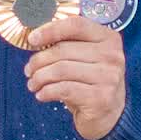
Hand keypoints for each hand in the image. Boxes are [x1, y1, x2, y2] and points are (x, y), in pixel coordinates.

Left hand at [25, 16, 125, 139]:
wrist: (108, 115)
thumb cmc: (90, 82)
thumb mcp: (85, 58)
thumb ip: (68, 44)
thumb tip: (35, 39)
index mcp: (109, 38)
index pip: (76, 25)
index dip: (50, 30)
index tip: (32, 39)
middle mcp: (112, 56)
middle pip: (64, 50)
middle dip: (39, 60)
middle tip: (28, 70)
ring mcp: (109, 77)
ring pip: (61, 70)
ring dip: (40, 77)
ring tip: (33, 84)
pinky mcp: (101, 98)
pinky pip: (64, 89)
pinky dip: (47, 92)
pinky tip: (42, 95)